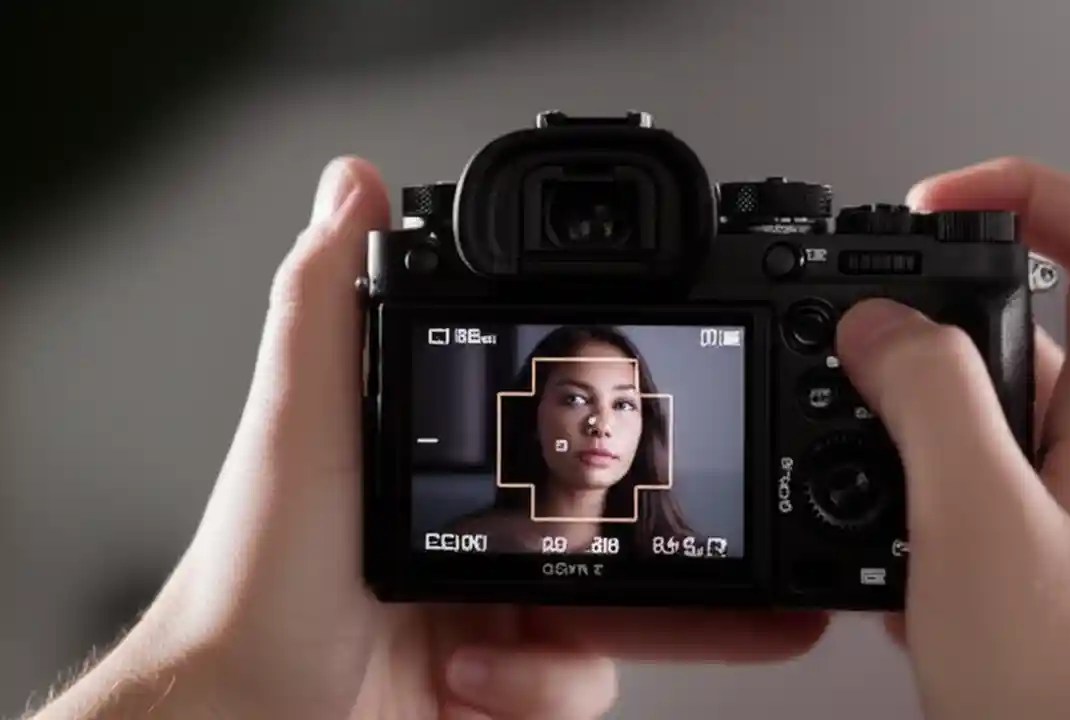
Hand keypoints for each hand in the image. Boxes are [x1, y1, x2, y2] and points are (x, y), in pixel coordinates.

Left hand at [33, 157, 826, 719]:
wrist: (246, 713)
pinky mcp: (509, 690)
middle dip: (691, 536)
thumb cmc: (258, 574)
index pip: (562, 437)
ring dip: (661, 627)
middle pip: (621, 530)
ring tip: (707, 621)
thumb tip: (354, 186)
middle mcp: (486, 541)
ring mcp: (502, 620)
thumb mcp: (302, 424)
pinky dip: (544, 690)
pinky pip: (582, 689)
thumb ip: (327, 304)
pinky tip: (472, 683)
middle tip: (748, 530)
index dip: (629, 429)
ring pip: (629, 616)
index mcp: (454, 470)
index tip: (682, 419)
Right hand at [848, 158, 1069, 718]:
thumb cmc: (1067, 694)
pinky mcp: (1044, 561)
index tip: (930, 206)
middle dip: (926, 344)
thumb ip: (930, 399)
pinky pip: (972, 495)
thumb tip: (880, 326)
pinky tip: (895, 568)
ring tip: (871, 500)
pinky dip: (919, 510)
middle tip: (858, 375)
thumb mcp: (976, 519)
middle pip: (1021, 331)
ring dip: (910, 444)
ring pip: (982, 425)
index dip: (1023, 192)